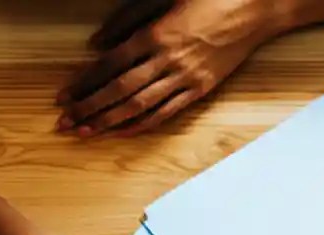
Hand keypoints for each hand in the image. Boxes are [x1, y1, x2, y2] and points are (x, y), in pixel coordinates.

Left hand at [56, 0, 277, 136]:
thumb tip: (97, 43)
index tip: (63, 96)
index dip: (84, 82)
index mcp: (156, 34)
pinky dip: (142, 125)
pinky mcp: (201, 89)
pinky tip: (122, 132)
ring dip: (108, 122)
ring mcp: (186, 78)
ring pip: (139, 106)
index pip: (109, 65)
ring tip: (85, 133)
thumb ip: (129, 17)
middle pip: (119, 90)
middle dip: (88, 109)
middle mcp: (168, 60)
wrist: (260, 7)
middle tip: (64, 123)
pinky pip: (166, 113)